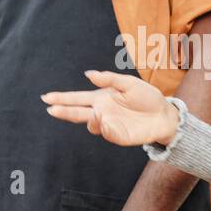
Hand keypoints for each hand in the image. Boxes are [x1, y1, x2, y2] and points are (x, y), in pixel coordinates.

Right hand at [42, 71, 180, 146]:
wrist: (164, 115)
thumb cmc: (147, 97)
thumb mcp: (129, 83)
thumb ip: (109, 79)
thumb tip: (88, 74)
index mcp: (101, 97)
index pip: (77, 98)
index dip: (62, 98)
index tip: (46, 97)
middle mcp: (101, 112)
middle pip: (77, 112)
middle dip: (64, 111)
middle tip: (51, 109)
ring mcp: (109, 124)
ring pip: (91, 124)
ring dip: (88, 119)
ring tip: (92, 114)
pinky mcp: (118, 135)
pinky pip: (107, 133)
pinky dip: (103, 127)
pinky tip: (103, 121)